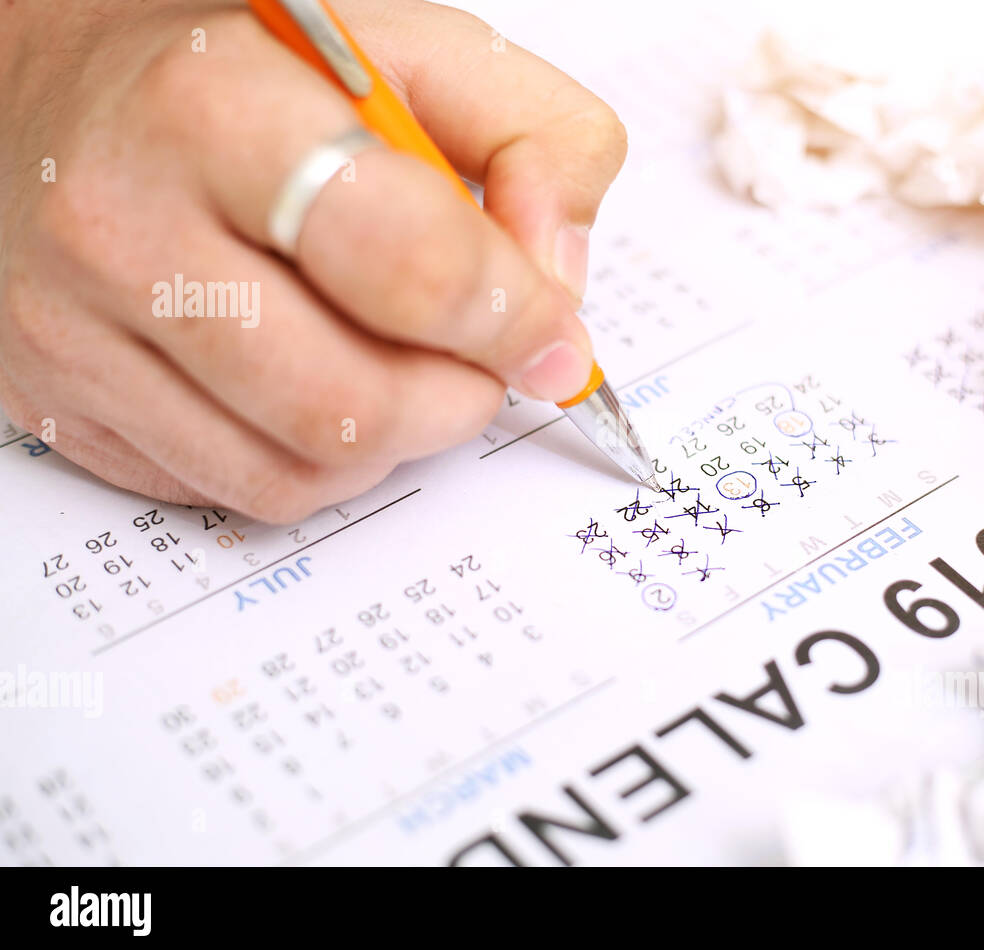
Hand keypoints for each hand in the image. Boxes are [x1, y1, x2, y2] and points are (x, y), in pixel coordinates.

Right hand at [0, 0, 625, 521]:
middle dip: (456, 399)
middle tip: (474, 358)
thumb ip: (534, 138)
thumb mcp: (405, 48)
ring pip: (298, 473)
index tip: (549, 335)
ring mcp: (75, 331)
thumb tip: (558, 284)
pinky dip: (312, 462)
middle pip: (353, 405)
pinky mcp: (60, 405)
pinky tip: (314, 384)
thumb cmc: (234, 70)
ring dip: (392, 442)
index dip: (509, 318)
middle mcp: (123, 226)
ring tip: (396, 363)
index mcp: (215, 108)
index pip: (405, 263)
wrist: (46, 87)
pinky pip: (234, 492)